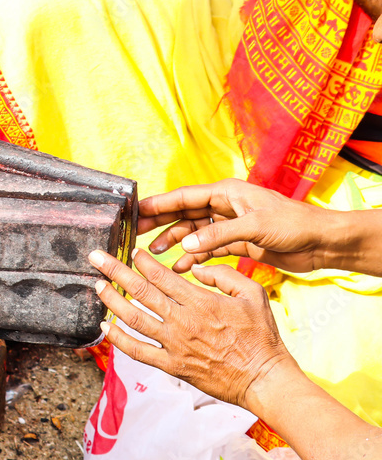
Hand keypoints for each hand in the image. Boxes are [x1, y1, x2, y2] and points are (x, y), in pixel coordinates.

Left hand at [90, 249, 291, 410]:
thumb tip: (196, 267)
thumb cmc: (261, 337)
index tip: (131, 251)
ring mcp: (175, 345)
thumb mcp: (253, 294)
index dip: (141, 261)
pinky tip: (105, 328)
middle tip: (96, 258)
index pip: (161, 275)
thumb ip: (224, 275)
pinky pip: (138, 352)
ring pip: (134, 318)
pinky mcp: (172, 366)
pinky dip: (118, 339)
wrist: (263, 380)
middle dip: (115, 271)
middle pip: (141, 292)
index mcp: (201, 301)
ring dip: (112, 301)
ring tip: (97, 286)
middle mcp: (183, 321)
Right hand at [138, 178, 330, 272]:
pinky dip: (194, 257)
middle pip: (185, 213)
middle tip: (137, 232)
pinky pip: (208, 248)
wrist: (322, 243)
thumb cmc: (293, 225)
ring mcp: (231, 225)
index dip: (160, 203)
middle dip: (161, 223)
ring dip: (176, 242)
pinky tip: (181, 267)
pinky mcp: (238, 243)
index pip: (185, 196)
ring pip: (194, 232)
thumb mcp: (254, 227)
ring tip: (155, 254)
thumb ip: (218, 236)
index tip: (137, 210)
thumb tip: (185, 244)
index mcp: (227, 193)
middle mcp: (226, 207)